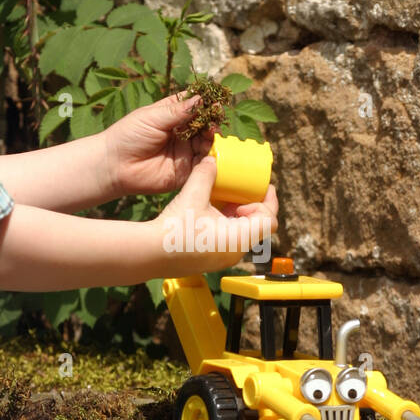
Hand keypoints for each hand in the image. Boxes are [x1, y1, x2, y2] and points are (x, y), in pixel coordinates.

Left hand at [103, 92, 215, 198]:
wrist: (115, 166)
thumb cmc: (129, 136)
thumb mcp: (153, 117)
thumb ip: (178, 111)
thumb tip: (201, 98)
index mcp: (172, 116)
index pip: (193, 106)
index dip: (204, 102)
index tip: (213, 99)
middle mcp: (181, 133)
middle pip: (203, 124)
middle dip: (210, 119)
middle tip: (215, 115)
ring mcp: (184, 151)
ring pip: (205, 142)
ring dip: (210, 136)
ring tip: (211, 131)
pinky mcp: (186, 170)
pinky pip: (202, 163)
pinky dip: (209, 156)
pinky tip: (209, 149)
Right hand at [152, 153, 278, 274]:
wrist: (149, 254)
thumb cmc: (173, 230)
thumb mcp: (192, 195)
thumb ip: (206, 175)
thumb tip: (212, 160)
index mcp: (239, 238)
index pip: (269, 220)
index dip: (269, 201)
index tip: (262, 187)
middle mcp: (235, 252)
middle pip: (258, 226)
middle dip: (252, 205)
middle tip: (241, 189)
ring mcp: (223, 258)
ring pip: (242, 233)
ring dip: (238, 214)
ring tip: (224, 198)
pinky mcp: (211, 260)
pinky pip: (228, 240)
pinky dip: (226, 224)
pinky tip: (210, 212)